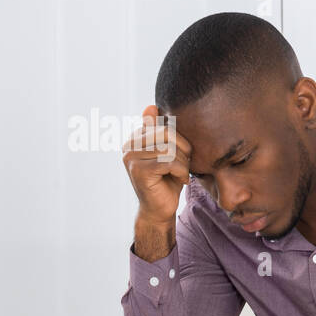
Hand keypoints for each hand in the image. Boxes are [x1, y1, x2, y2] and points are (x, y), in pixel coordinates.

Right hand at [122, 104, 190, 226]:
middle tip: (186, 164)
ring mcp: (131, 158)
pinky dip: (182, 172)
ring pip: (169, 148)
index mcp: (135, 138)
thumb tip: (150, 106)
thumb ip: (162, 132)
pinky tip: (181, 181)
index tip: (183, 155)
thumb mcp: (169, 153)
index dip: (181, 140)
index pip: (164, 125)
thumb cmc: (168, 180)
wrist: (160, 210)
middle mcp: (129, 145)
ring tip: (182, 173)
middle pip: (167, 133)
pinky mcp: (139, 171)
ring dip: (184, 163)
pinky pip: (169, 162)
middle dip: (184, 149)